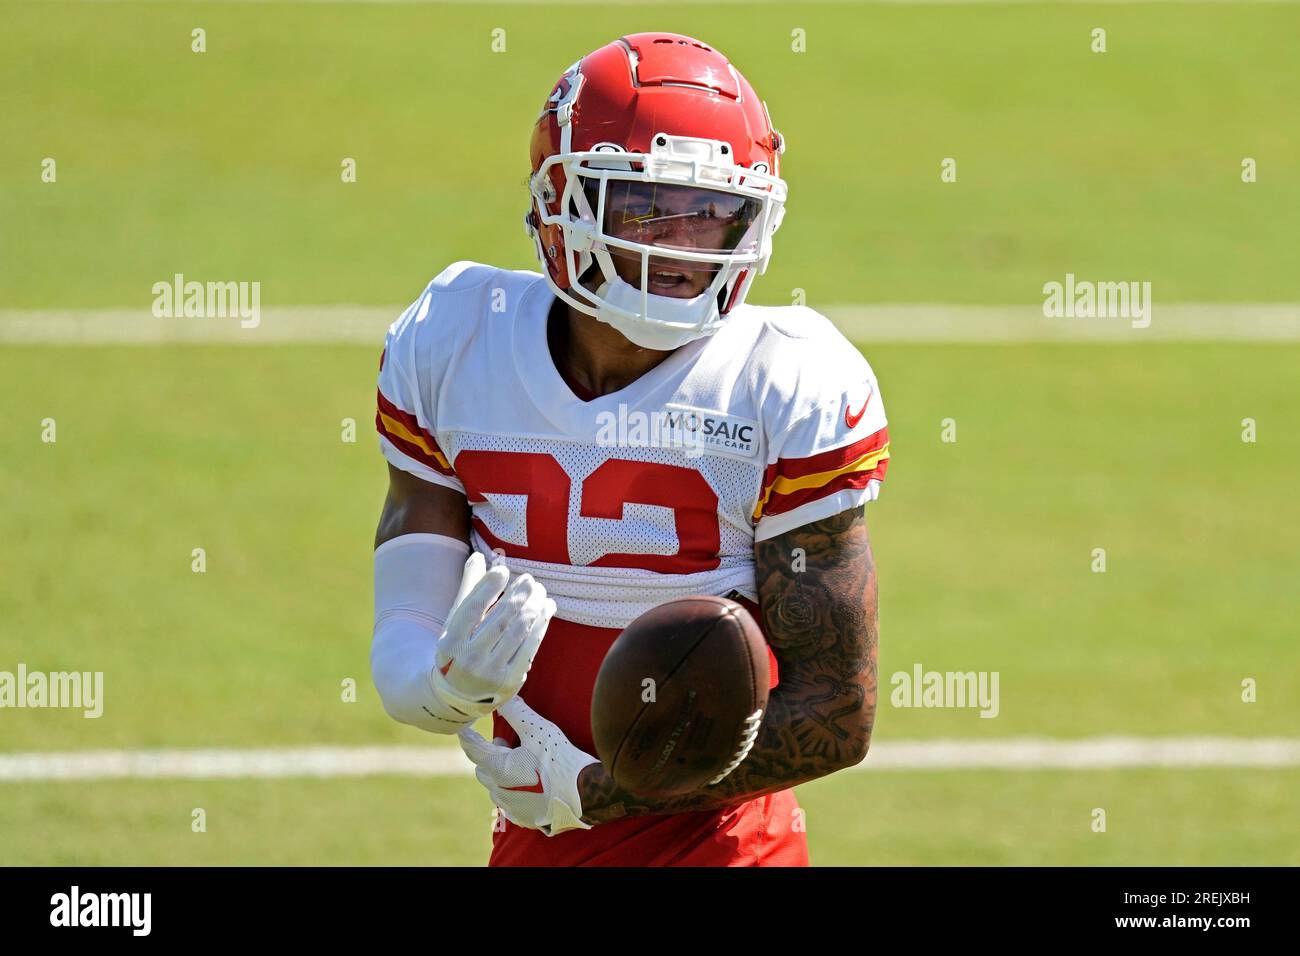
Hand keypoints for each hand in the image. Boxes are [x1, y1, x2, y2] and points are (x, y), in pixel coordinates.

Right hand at [425, 553, 555, 731]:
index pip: (471, 609)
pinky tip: (546, 609)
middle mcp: (468, 660)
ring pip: (518, 631)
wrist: (457, 695)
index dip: (488, 587)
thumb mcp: (454, 623)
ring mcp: (490, 673)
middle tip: (529, 579)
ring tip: (540, 591)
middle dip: (518, 595)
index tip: (503, 571)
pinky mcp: (510, 682)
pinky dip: (541, 624)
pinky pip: (530, 647)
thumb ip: (468, 590)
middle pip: (500, 619)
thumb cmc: (459, 649)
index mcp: (449, 642)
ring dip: (534, 606)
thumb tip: (479, 556)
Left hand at [458, 696, 599, 835]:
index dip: (467, 735)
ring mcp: (511, 807)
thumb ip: (516, 712)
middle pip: (482, 769)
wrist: (585, 794)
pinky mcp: (524, 818)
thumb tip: (502, 698)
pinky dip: (513, 789)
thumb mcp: (538, 730)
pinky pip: (509, 802)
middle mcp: (499, 791)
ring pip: (495, 787)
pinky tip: (530, 782)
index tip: (463, 726)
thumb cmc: (560, 760)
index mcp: (497, 768)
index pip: (472, 748)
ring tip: (520, 761)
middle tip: (505, 743)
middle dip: (488, 754)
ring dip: (500, 773)